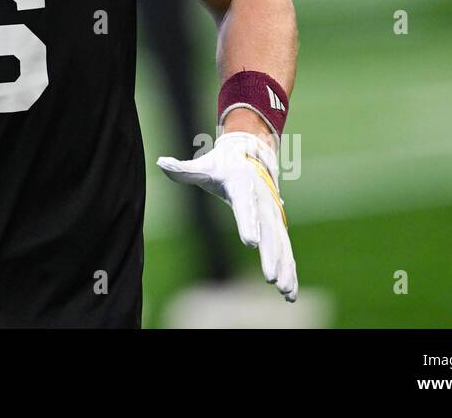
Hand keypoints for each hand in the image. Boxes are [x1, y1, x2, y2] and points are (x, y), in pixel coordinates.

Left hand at [157, 130, 297, 301]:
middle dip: (270, 256)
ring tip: (285, 292)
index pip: (245, 207)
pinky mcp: (277, 227)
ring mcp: (273, 216)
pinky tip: (289, 293)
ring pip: (281, 244)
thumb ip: (183, 170)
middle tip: (270, 278)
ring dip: (284, 268)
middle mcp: (262, 203)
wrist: (250, 157)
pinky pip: (285, 250)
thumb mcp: (203, 167)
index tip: (251, 242)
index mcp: (243, 187)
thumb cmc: (222, 166)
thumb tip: (161, 163)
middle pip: (268, 232)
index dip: (248, 223)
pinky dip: (289, 270)